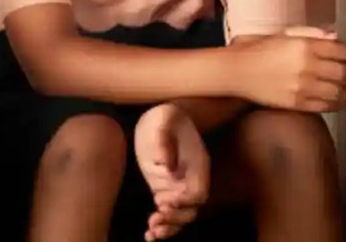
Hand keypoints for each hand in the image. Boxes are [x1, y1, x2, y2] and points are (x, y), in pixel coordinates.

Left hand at [135, 103, 207, 239]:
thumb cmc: (167, 115)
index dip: (183, 201)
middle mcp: (189, 180)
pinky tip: (148, 235)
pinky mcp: (162, 189)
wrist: (161, 117)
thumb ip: (165, 139)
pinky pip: (166, 213)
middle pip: (190, 211)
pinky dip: (160, 227)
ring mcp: (176, 187)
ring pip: (179, 217)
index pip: (197, 193)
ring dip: (168, 228)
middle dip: (175, 218)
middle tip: (157, 217)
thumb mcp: (166, 117)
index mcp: (197, 166)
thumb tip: (167, 166)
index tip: (165, 200)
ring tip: (152, 232)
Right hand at [232, 26, 345, 111]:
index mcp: (305, 46)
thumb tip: (335, 37)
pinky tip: (342, 102)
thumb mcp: (284, 35)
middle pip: (345, 73)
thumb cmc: (257, 49)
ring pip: (339, 92)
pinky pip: (325, 105)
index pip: (343, 51)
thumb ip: (311, 35)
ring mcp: (303, 87)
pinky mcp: (297, 103)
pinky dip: (338, 104)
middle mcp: (307, 66)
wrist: (235, 71)